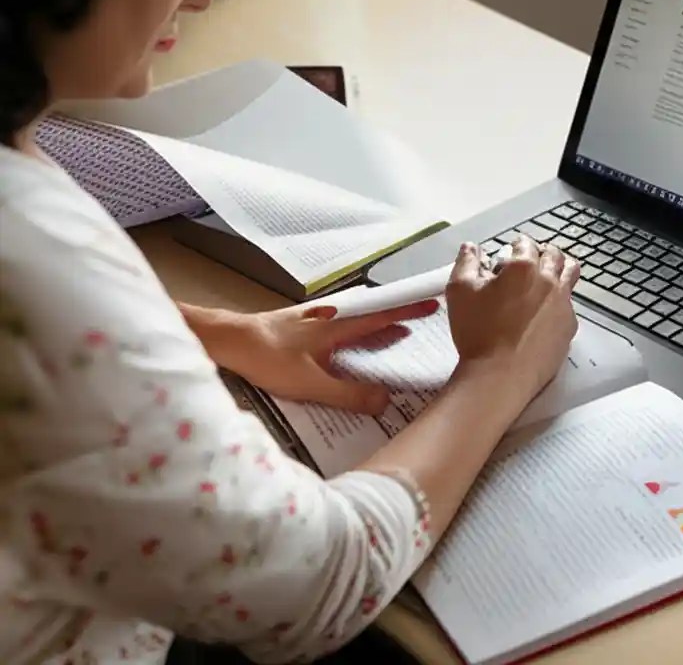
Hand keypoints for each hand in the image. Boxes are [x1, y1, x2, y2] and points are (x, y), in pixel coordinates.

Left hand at [183, 299, 439, 414]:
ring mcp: (309, 318)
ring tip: (383, 336)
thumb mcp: (310, 384)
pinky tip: (338, 342)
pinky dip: (346, 331)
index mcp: (338, 327)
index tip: (433, 303)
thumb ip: (349, 395)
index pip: (382, 317)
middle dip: (393, 320)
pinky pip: (331, 325)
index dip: (409, 311)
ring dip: (369, 327)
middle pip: (369, 316)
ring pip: (349, 320)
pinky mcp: (294, 325)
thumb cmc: (266, 358)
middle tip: (412, 328)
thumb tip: (386, 402)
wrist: (226, 339)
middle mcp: (327, 317)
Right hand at [445, 235, 579, 401]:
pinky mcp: (569, 327)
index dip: (515, 246)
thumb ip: (467, 263)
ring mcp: (563, 305)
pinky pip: (570, 306)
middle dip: (542, 254)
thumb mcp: (460, 291)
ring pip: (570, 276)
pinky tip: (546, 312)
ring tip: (546, 279)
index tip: (509, 252)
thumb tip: (471, 249)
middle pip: (555, 255)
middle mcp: (549, 281)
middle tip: (530, 262)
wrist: (500, 375)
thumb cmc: (479, 334)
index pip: (525, 244)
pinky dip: (560, 302)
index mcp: (524, 268)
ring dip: (559, 271)